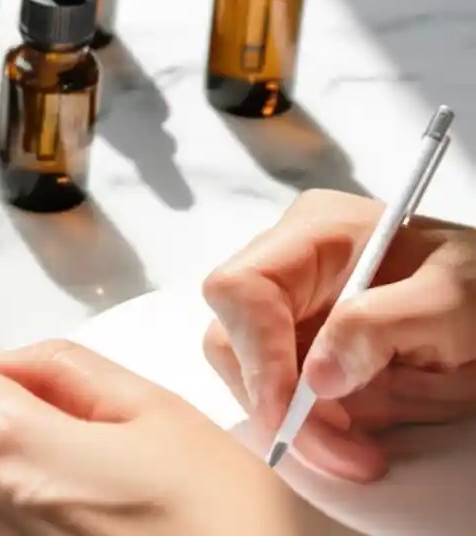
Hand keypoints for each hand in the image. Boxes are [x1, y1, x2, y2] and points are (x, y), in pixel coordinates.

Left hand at [0, 340, 336, 535]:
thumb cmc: (225, 522)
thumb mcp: (155, 410)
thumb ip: (57, 366)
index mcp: (9, 449)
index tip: (50, 397)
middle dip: (30, 430)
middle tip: (117, 458)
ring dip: (44, 485)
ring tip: (125, 506)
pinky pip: (16, 531)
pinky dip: (53, 526)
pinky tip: (117, 535)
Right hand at [203, 189, 475, 482]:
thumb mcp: (453, 298)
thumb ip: (380, 326)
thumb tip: (315, 379)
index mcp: (313, 233)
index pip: (240, 289)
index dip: (255, 353)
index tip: (289, 413)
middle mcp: (287, 271)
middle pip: (233, 342)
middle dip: (280, 406)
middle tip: (344, 454)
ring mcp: (291, 315)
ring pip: (252, 381)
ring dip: (306, 427)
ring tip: (365, 453)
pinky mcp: (303, 355)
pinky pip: (285, 402)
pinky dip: (321, 432)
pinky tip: (361, 443)